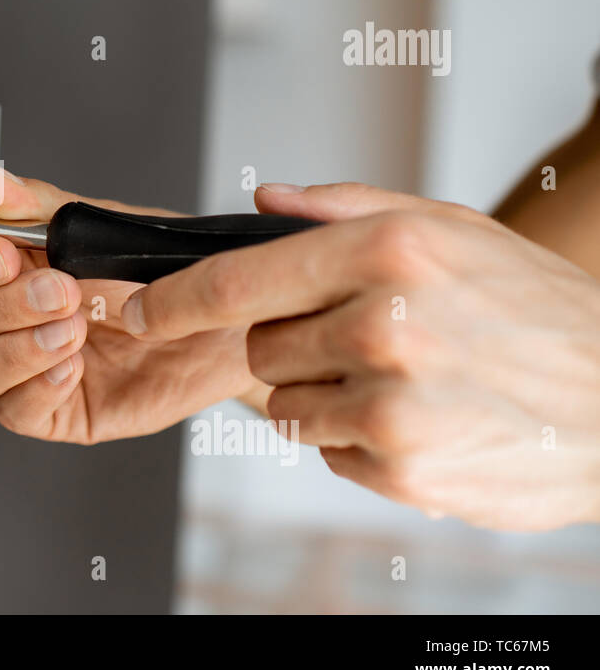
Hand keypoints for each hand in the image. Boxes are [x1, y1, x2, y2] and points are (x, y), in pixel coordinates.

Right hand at [0, 166, 265, 443]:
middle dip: (5, 304)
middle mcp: (16, 317)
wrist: (237, 324)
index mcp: (15, 265)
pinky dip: (36, 389)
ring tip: (73, 329)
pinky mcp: (60, 410)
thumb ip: (41, 207)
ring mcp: (34, 366)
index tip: (1, 255)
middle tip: (61, 289)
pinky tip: (71, 367)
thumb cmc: (177, 272)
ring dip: (17, 349)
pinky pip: (15, 413)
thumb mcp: (112, 225)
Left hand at [121, 182, 599, 530]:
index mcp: (386, 253)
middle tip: (360, 337)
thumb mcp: (448, 227)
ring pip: (287, 404)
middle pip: (258, 346)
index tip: (137, 309)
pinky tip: (417, 417)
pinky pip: (328, 451)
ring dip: (324, 393)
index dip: (172, 300)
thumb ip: (344, 209)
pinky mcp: (402, 469)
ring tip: (402, 377)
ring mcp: (391, 405)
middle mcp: (383, 326)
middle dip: (290, 342)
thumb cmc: (531, 308)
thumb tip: (262, 200)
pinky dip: (357, 439)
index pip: (236, 281)